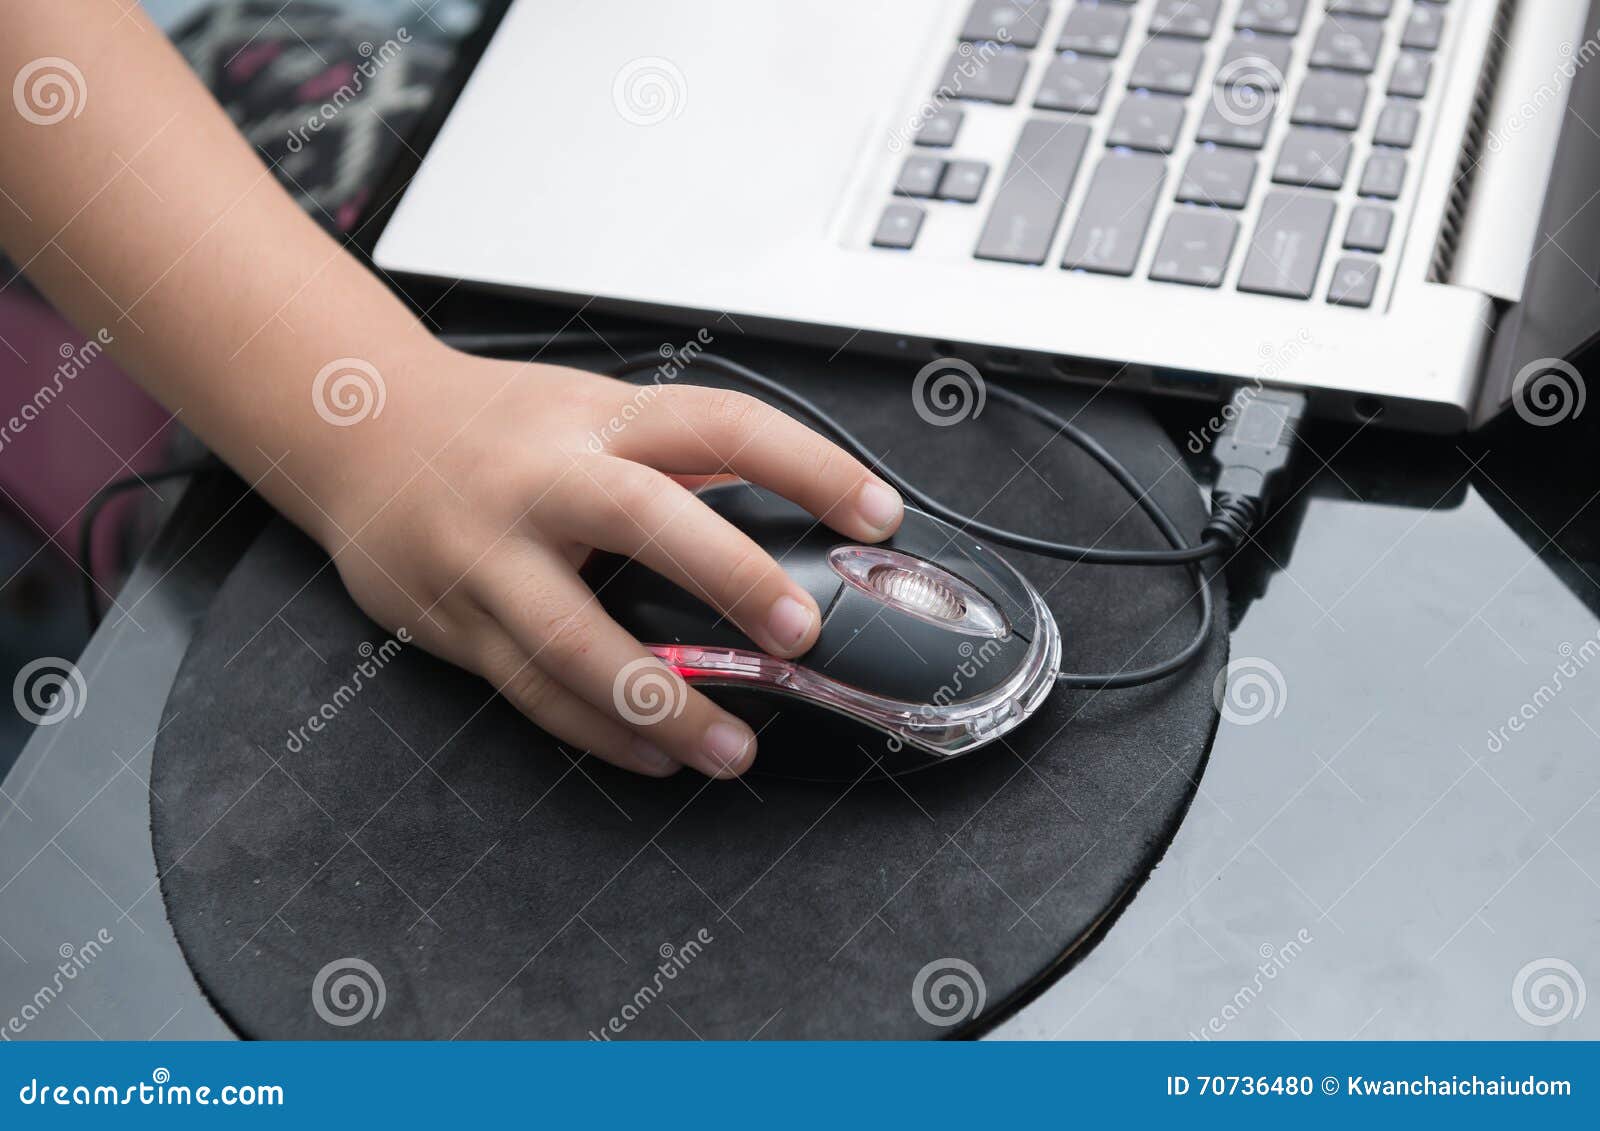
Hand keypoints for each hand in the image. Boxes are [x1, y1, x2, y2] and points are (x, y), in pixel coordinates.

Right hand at [303, 344, 903, 778]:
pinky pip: (532, 692)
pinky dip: (600, 733)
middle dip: (730, 579)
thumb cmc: (494, 425)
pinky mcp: (450, 620)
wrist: (352, 424)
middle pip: (645, 521)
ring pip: (576, 639)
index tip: (876, 513)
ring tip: (732, 747)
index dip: (808, 465)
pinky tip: (658, 754)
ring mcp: (488, 553)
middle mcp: (543, 478)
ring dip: (663, 701)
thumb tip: (790, 520)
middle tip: (799, 636)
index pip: (721, 425)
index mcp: (599, 418)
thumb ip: (678, 461)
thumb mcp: (591, 412)